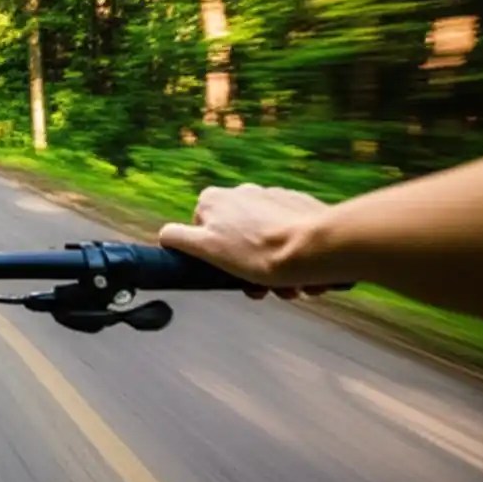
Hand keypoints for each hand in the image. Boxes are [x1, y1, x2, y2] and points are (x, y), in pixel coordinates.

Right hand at [159, 184, 330, 299]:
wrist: (317, 248)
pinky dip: (293, 256)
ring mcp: (272, 198)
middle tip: (263, 288)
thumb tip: (164, 236)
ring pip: (264, 241)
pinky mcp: (299, 207)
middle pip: (236, 240)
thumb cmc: (262, 253)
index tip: (230, 277)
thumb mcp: (205, 249)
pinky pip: (289, 236)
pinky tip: (302, 273)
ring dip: (272, 267)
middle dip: (248, 269)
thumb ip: (177, 238)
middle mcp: (241, 193)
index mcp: (214, 200)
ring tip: (288, 286)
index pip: (202, 235)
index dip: (215, 261)